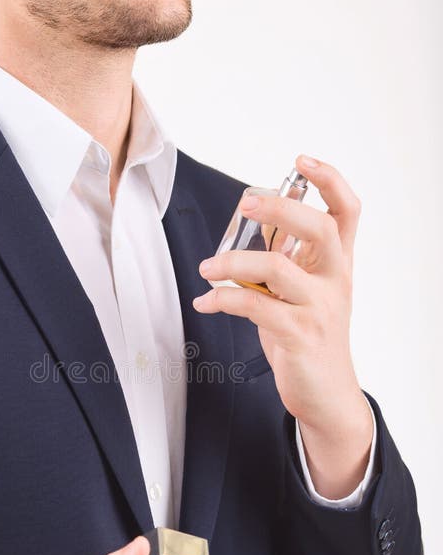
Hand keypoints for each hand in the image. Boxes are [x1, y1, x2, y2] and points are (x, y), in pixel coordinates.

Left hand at [192, 154, 367, 432]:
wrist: (326, 393)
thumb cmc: (307, 336)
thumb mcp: (302, 291)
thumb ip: (286, 258)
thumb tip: (254, 222)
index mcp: (338, 265)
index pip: (348, 212)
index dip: (330, 180)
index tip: (300, 160)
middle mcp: (336, 282)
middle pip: (321, 229)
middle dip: (281, 207)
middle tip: (246, 201)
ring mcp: (320, 309)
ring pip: (277, 268)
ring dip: (232, 263)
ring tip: (207, 269)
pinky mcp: (299, 336)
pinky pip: (254, 306)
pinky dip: (222, 300)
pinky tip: (206, 302)